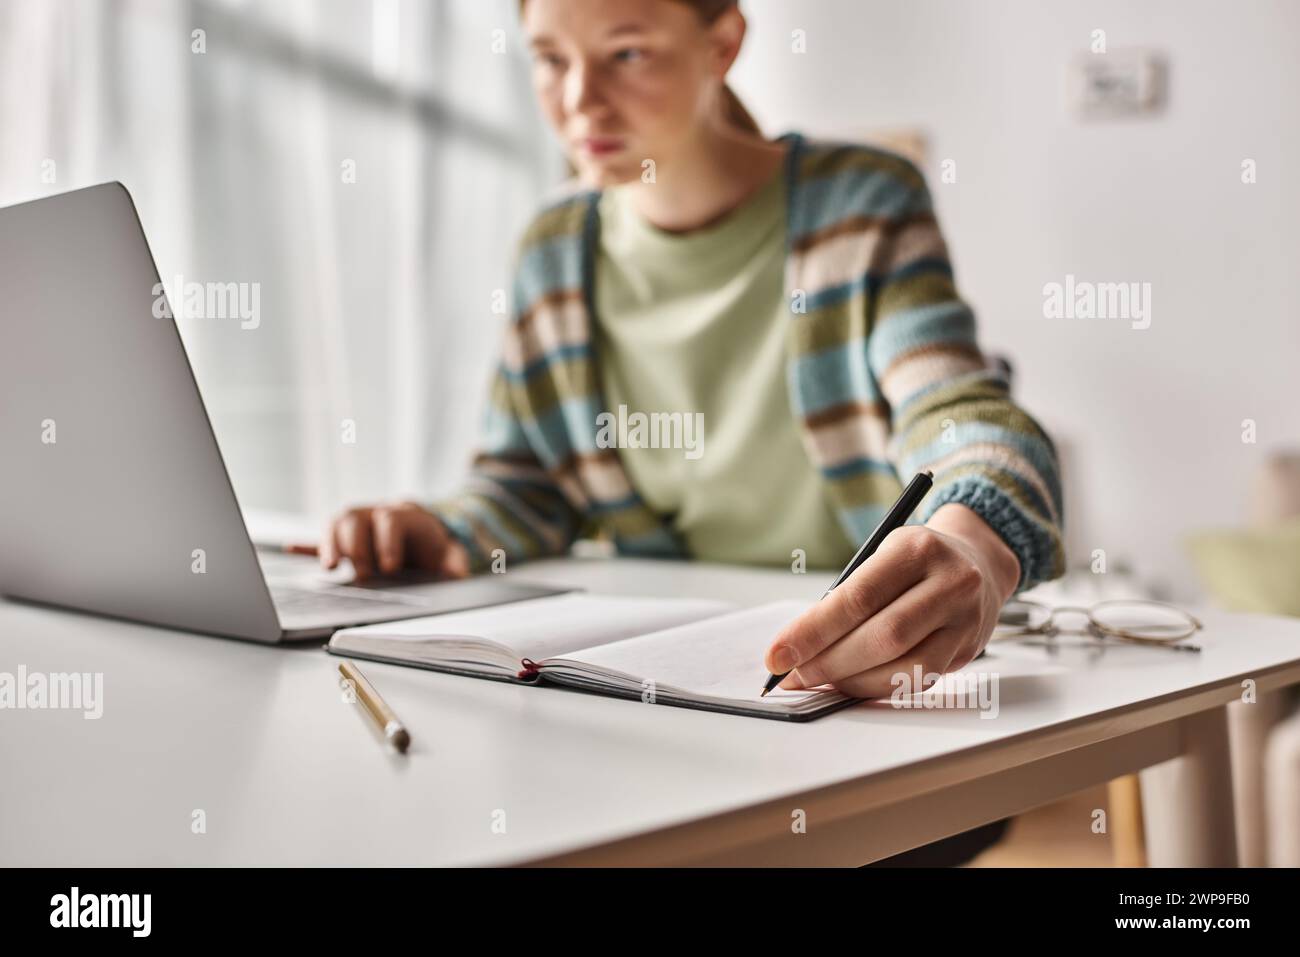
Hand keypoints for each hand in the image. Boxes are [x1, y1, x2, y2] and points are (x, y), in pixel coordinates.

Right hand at [288, 501, 469, 581]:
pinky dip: (308, 545)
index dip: (388, 541)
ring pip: (337, 523)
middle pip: (356, 518)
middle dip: (357, 546)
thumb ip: (454, 561)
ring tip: (330, 568)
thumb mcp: (451, 554)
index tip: (389, 568)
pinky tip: (291, 549)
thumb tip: (455, 574)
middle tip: (365, 576)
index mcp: (404, 515)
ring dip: (330, 544)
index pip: (391, 518)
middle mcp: (376, 513)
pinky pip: (323, 538)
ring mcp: (358, 525)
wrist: (423, 537)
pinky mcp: (345, 541)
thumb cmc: (435, 547)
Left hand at [763, 503, 1020, 697]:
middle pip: (882, 636)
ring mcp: (965, 618)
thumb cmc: (914, 560)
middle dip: (828, 662)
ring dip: (853, 681)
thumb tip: (799, 646)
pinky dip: (879, 686)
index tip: (777, 655)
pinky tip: (853, 683)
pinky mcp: (968, 648)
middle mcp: (949, 582)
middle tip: (793, 676)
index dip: (812, 632)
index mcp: (916, 549)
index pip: (857, 597)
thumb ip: (848, 596)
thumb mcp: (882, 556)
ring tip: (820, 681)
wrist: (978, 561)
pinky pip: (919, 679)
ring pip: (904, 666)